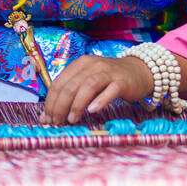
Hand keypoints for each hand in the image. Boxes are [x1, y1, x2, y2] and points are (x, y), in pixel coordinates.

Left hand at [39, 55, 153, 125]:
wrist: (139, 71)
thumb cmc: (109, 79)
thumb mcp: (87, 82)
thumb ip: (69, 96)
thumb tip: (47, 116)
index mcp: (80, 64)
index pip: (59, 82)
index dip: (50, 102)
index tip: (47, 119)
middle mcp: (92, 65)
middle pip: (71, 85)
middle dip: (60, 105)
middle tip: (57, 122)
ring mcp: (108, 72)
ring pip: (88, 86)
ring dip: (77, 104)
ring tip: (71, 119)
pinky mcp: (122, 81)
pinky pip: (110, 90)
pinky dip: (100, 100)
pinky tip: (92, 111)